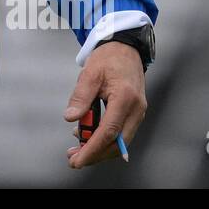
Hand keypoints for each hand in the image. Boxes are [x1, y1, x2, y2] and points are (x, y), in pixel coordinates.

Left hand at [62, 40, 146, 168]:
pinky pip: (121, 132)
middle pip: (116, 142)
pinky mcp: (134, 112)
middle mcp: (136, 109)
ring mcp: (137, 112)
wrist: (125, 48)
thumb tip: (71, 118)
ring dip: (99, 148)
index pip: (108, 132)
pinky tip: (87, 136)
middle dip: (95, 154)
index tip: (78, 159)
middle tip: (74, 159)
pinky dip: (105, 138)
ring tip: (77, 149)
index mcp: (125, 98)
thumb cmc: (108, 58)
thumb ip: (80, 97)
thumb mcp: (89, 73)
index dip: (92, 149)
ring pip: (119, 141)